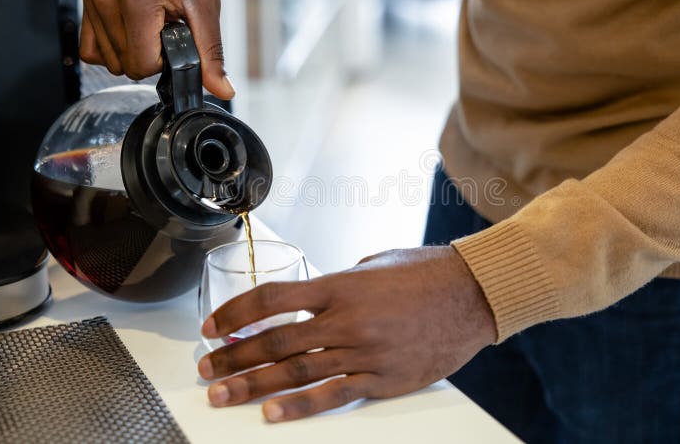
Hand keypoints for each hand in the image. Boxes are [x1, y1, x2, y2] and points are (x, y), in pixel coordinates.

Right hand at [79, 0, 234, 98]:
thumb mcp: (206, 6)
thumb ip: (211, 54)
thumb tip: (222, 89)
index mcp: (134, 0)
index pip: (141, 64)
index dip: (165, 62)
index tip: (176, 41)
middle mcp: (106, 0)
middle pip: (124, 65)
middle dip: (150, 56)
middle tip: (167, 29)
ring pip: (107, 60)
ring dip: (133, 51)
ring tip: (153, 25)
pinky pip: (91, 45)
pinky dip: (113, 47)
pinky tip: (134, 32)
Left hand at [197, 246, 495, 421]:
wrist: (472, 294)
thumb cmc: (425, 272)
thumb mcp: (374, 264)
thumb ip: (338, 282)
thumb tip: (312, 298)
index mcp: (340, 286)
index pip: (272, 299)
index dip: (236, 314)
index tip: (213, 327)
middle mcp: (346, 319)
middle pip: (275, 341)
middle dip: (234, 357)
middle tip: (207, 370)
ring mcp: (364, 352)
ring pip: (297, 371)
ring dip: (254, 385)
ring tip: (223, 395)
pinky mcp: (383, 379)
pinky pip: (335, 394)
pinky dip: (300, 406)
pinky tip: (273, 414)